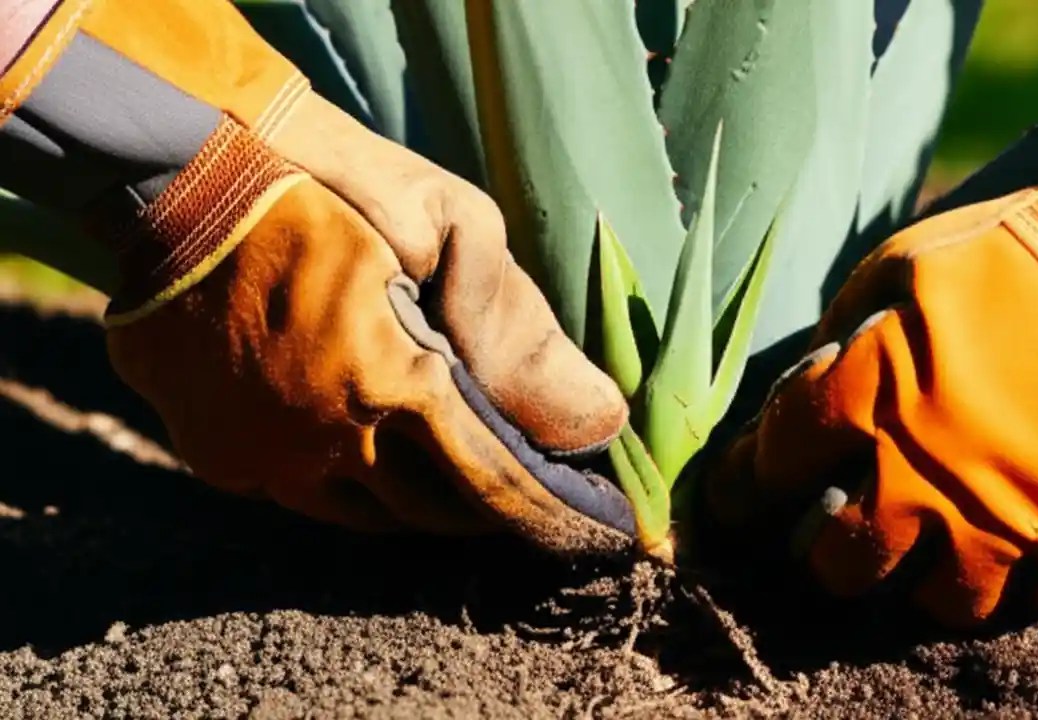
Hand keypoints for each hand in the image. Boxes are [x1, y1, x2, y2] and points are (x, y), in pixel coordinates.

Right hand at [0, 0, 633, 553]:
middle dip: (492, 511)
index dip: (550, 514)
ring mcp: (267, 457)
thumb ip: (520, 327)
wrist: (180, 178)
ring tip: (457, 485)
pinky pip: (304, 498)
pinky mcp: (219, 458)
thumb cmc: (335, 185)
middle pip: (437, 509)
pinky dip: (350, 488)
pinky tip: (372, 458)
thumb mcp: (452, 224)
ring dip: (423, 506)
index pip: (495, 483)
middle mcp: (330, 439)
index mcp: (395, 383)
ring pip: (369, 517)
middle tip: (527, 494)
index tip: (594, 529)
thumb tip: (598, 420)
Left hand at [708, 0, 1037, 625]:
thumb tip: (811, 384)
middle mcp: (927, 475)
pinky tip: (1020, 547)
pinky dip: (1028, 580)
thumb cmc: (1017, 251)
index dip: (744, 486)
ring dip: (925, 579)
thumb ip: (844, 333)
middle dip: (827, 551)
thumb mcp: (902, 266)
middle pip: (843, 563)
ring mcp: (1009, 521)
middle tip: (838, 531)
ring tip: (930, 547)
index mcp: (872, 396)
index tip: (738, 498)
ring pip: (940, 603)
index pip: (774, 462)